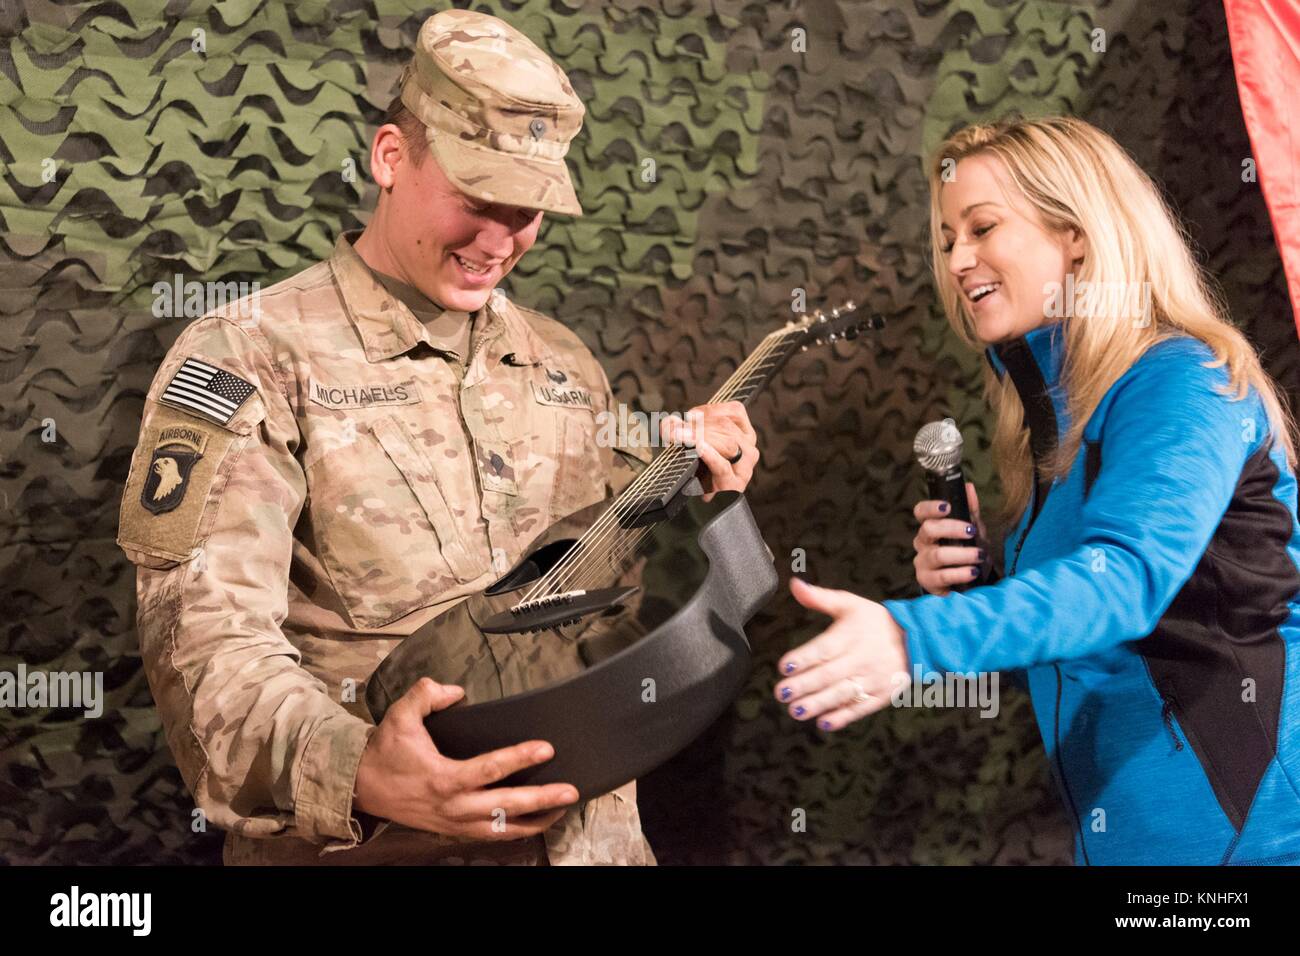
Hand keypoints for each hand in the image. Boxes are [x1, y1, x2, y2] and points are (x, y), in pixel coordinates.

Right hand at [354, 678, 577, 838]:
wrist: (362, 787)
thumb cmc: (385, 752)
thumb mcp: (399, 715)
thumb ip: (426, 695)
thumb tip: (456, 691)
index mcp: (444, 778)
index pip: (491, 769)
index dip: (521, 758)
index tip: (546, 748)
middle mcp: (454, 806)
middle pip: (506, 806)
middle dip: (542, 799)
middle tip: (570, 790)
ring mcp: (455, 822)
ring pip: (503, 828)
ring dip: (535, 820)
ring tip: (562, 809)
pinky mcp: (454, 830)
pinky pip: (491, 835)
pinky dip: (516, 830)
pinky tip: (535, 822)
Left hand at [659, 400, 758, 499]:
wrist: (707, 504)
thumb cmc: (702, 469)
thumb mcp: (694, 443)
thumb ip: (681, 428)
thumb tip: (670, 423)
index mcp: (744, 434)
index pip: (735, 411)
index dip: (711, 410)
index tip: (689, 416)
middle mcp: (748, 448)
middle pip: (726, 427)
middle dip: (698, 424)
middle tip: (674, 428)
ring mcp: (744, 467)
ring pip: (727, 444)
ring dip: (699, 436)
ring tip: (678, 435)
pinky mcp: (734, 484)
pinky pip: (723, 466)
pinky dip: (710, 454)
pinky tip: (698, 447)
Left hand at [773, 578, 910, 731]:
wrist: (917, 640)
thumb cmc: (875, 622)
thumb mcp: (849, 604)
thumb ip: (820, 598)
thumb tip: (795, 584)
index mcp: (851, 634)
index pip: (825, 647)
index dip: (804, 658)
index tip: (784, 666)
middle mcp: (861, 658)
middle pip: (829, 674)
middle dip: (804, 685)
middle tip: (781, 692)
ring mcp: (872, 679)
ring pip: (842, 693)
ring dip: (818, 704)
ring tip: (796, 710)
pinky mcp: (881, 696)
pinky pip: (860, 708)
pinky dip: (842, 717)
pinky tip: (824, 723)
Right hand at [912, 481, 989, 594]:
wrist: (970, 580)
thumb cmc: (967, 549)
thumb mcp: (973, 528)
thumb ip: (970, 509)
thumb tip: (969, 486)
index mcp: (929, 527)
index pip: (921, 512)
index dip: (931, 507)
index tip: (948, 506)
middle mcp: (922, 544)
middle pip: (928, 530)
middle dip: (952, 529)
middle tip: (971, 532)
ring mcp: (923, 564)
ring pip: (937, 555)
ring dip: (962, 554)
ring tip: (980, 555)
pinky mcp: (928, 583)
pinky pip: (942, 576)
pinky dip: (960, 573)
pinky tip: (973, 572)